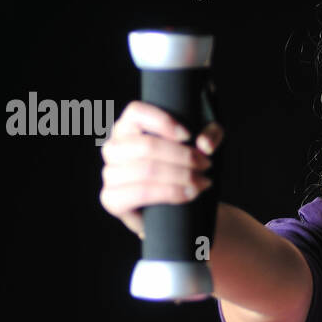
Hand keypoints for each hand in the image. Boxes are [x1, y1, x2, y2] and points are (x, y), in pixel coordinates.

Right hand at [99, 101, 224, 239]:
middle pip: (146, 145)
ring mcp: (110, 174)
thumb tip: (204, 144)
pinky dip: (170, 193)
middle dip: (183, 156)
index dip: (163, 121)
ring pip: (146, 170)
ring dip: (181, 176)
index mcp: (128, 127)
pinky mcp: (112, 200)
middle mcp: (114, 147)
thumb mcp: (203, 145)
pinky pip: (141, 193)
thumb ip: (211, 135)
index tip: (188, 136)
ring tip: (202, 182)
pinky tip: (190, 194)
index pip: (136, 112)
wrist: (178, 209)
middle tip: (206, 165)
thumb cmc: (185, 170)